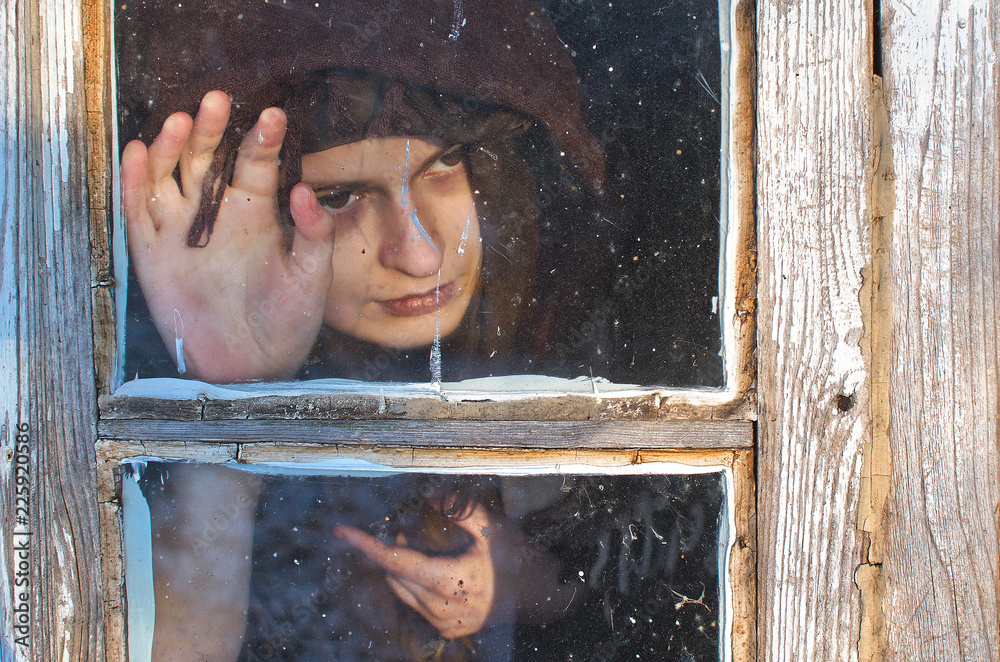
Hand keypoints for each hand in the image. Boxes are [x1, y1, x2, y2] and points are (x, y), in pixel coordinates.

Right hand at [122, 91, 336, 380]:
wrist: (253, 369)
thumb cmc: (289, 324)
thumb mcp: (313, 279)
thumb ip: (313, 235)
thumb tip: (304, 189)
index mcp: (257, 214)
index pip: (255, 165)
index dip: (261, 140)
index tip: (274, 117)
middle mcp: (217, 215)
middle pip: (206, 159)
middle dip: (211, 130)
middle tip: (218, 101)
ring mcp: (182, 232)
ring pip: (169, 176)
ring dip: (171, 147)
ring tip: (181, 121)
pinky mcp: (153, 254)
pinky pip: (139, 211)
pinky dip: (134, 181)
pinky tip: (138, 150)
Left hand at [335, 503, 508, 638]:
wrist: (539, 596)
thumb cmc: (516, 558)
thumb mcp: (492, 528)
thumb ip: (460, 509)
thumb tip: (430, 494)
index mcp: (451, 582)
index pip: (398, 562)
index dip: (367, 545)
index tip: (342, 532)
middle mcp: (442, 609)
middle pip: (397, 575)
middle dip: (391, 549)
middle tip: (403, 527)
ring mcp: (444, 623)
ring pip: (403, 591)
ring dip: (402, 567)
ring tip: (418, 544)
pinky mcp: (447, 629)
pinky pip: (417, 603)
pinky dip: (415, 582)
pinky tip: (431, 567)